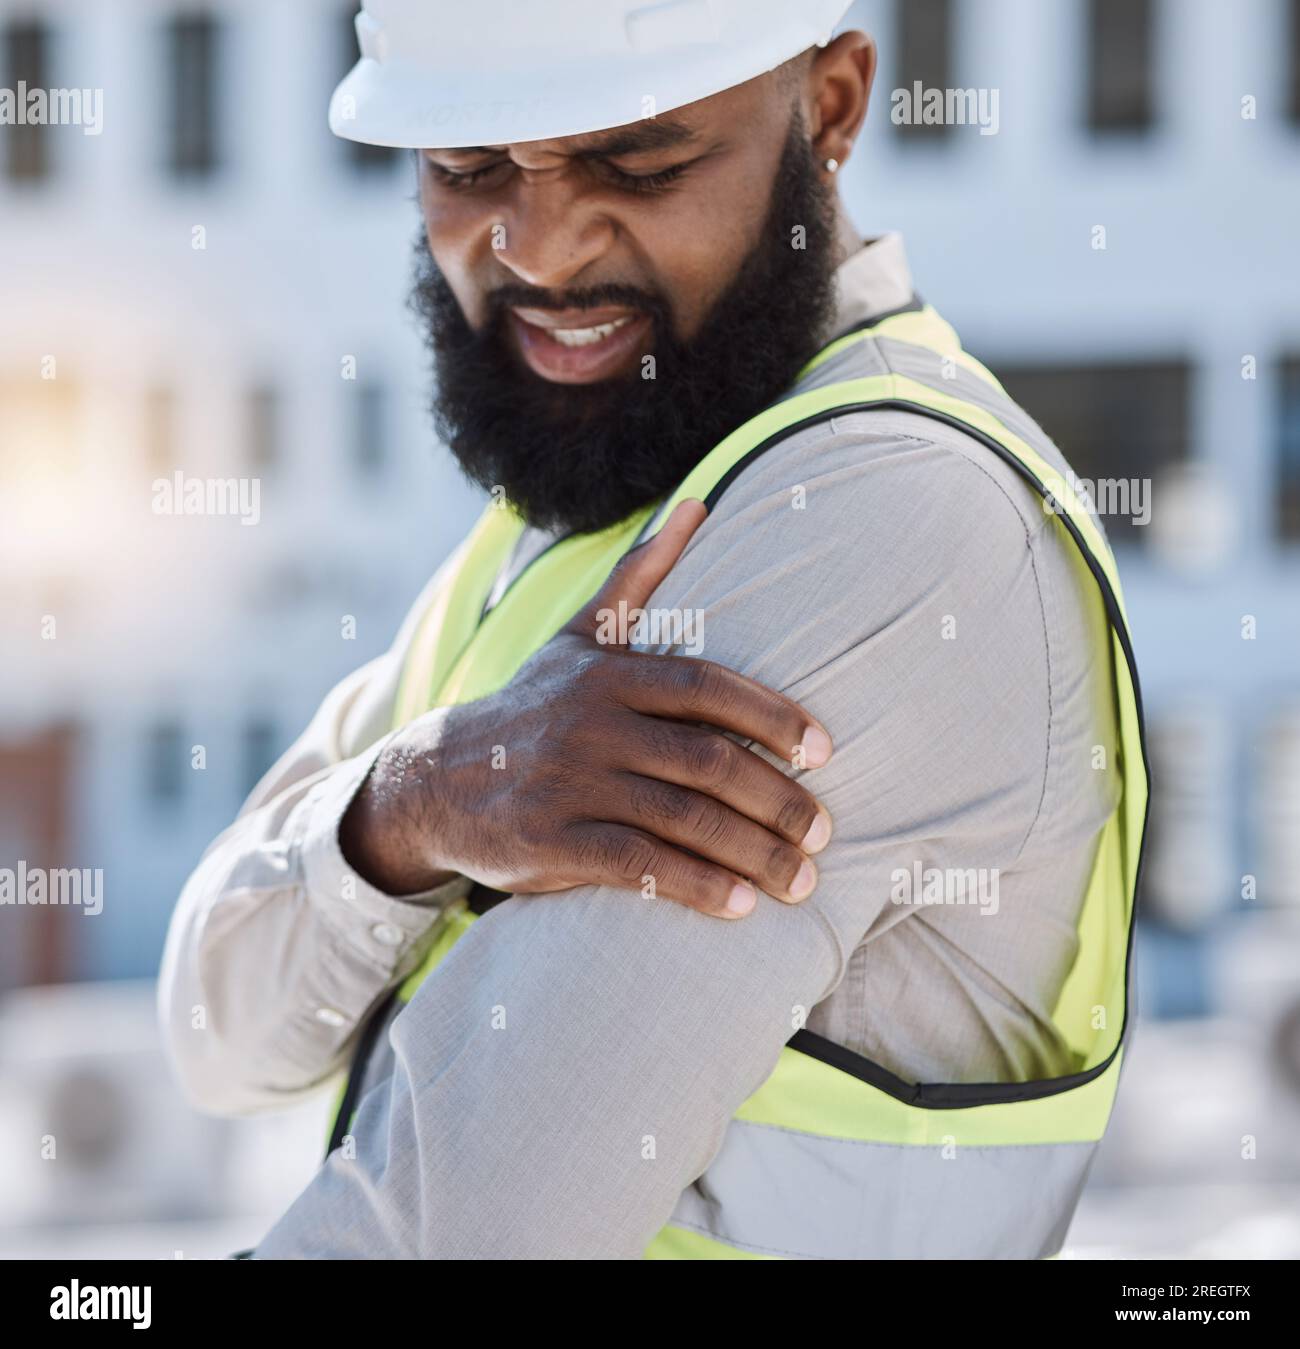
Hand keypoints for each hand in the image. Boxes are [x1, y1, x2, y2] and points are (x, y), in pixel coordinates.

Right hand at [341, 500, 832, 918]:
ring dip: (753, 854)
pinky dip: (694, 887)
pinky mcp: (550, 841)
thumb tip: (698, 503)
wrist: (439, 775)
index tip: (823, 752)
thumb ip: (641, 577)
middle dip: (778, 801)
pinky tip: (739, 906)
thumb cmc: (533, 705)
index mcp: (608, 673)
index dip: (771, 718)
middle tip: (825, 832)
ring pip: (681, 819)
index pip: (707, 689)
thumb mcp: (582, 637)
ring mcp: (569, 784)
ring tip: (801, 880)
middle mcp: (590, 724)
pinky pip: (636, 866)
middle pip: (707, 761)